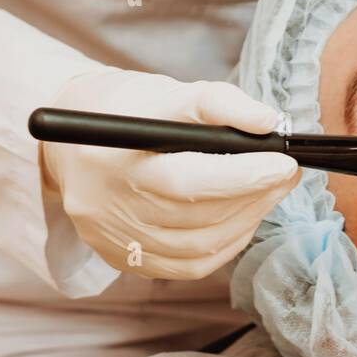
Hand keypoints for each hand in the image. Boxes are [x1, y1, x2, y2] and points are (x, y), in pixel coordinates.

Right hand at [39, 69, 299, 278]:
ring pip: (197, 248)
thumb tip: (268, 122)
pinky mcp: (122, 257)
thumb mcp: (167, 90)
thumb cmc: (125, 108)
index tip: (284, 162)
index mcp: (112, 158)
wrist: (69, 139)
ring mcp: (112, 239)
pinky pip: (187, 266)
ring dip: (247, 220)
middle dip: (254, 195)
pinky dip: (225, 244)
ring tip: (270, 191)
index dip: (242, 176)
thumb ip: (219, 102)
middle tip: (287, 174)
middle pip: (195, 216)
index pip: (186, 180)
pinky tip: (243, 218)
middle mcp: (106, 207)